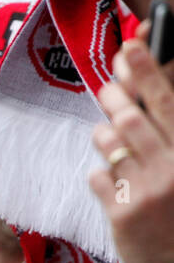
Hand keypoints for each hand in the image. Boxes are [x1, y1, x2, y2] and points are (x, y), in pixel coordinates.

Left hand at [87, 29, 173, 262]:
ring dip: (104, 134)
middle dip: (116, 94)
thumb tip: (141, 105)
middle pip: (135, 117)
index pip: (169, 102)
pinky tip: (111, 184)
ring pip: (110, 143)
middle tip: (108, 85)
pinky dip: (100, 174)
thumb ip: (169, 140)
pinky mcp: (121, 213)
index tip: (132, 50)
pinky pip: (97, 176)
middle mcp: (172, 166)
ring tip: (110, 139)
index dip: (149, 72)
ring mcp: (146, 190)